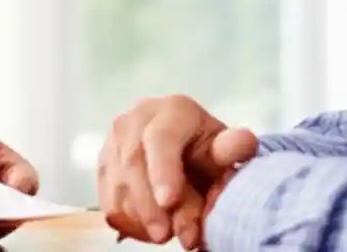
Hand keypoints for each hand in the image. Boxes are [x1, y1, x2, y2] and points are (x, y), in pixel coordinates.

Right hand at [97, 95, 257, 247]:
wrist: (188, 158)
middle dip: (149, 205)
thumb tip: (243, 142)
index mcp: (172, 110)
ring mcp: (114, 142)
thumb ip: (232, 149)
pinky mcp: (103, 165)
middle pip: (133, 163)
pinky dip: (128, 221)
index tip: (168, 201)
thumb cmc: (208, 156)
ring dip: (140, 217)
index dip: (162, 170)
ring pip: (118, 185)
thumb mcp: (225, 151)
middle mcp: (136, 119)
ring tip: (166, 233)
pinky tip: (150, 227)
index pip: (160, 138)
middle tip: (166, 236)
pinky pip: (107, 200)